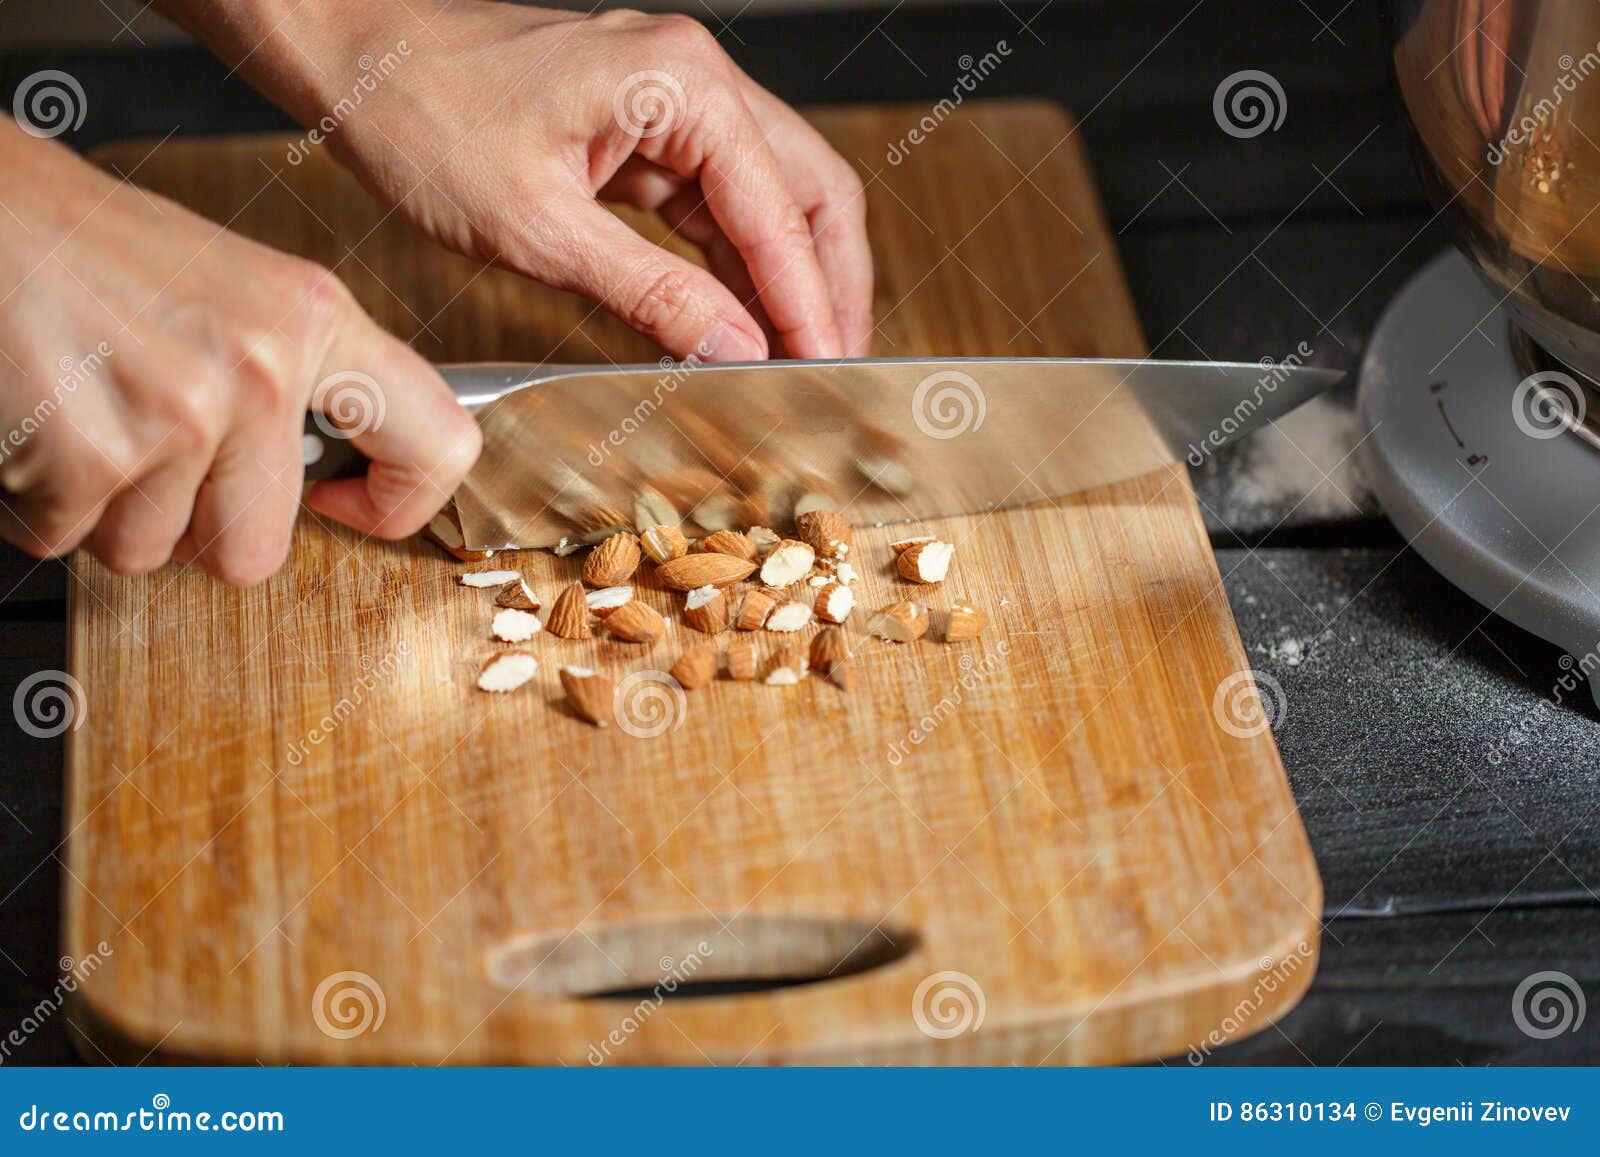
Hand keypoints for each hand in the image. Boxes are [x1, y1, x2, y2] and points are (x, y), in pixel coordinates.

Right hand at [0, 119, 480, 583]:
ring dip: (105, 510)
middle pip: (256, 551)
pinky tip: (36, 424)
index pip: (440, 444)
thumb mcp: (237, 286)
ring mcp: (180, 416)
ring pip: (152, 552)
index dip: (398, 504)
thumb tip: (344, 473)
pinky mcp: (91, 456)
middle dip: (190, 528)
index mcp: (315, 319)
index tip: (346, 503)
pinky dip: (36, 502)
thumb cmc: (87, 243)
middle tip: (151, 456)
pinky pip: (67, 537)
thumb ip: (299, 376)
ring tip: (86, 415)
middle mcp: (261, 370)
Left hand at [172, 1, 873, 359]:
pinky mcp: (645, 128)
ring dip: (791, 276)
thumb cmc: (423, 113)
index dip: (810, 302)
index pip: (782, 209)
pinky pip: (719, 200)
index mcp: (680, 84)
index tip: (826, 368)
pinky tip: (741, 318)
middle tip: (836, 366)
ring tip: (799, 355)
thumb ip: (649, 292)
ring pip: (775, 196)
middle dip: (830, 284)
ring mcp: (673, 100)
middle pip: (811, 189)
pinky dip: (738, 262)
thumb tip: (733, 349)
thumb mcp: (538, 226)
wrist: (355, 55)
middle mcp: (694, 78)